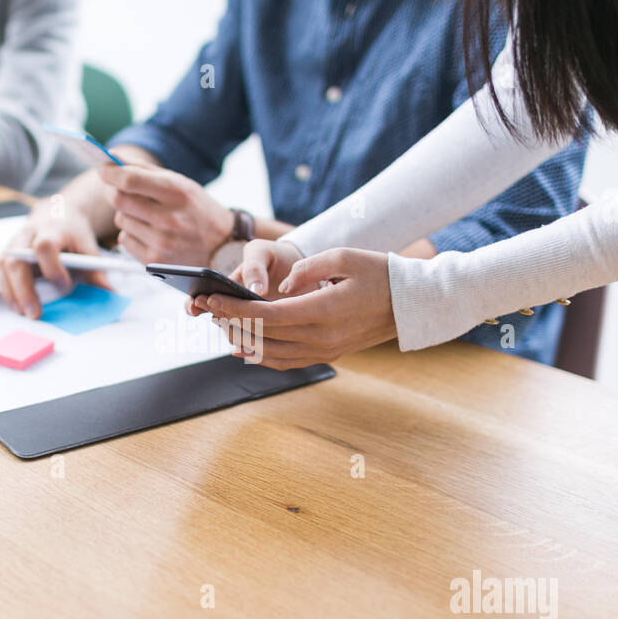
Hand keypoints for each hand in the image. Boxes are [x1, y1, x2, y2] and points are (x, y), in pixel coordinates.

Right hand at [0, 203, 111, 317]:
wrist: (59, 213)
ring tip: (20, 311)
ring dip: (8, 290)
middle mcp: (27, 235)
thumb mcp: (88, 247)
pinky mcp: (3, 251)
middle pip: (16, 259)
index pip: (44, 246)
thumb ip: (96, 271)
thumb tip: (109, 294)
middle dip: (24, 289)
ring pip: (0, 263)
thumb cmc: (74, 234)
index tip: (65, 285)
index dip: (53, 268)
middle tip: (34, 313)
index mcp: (51, 230)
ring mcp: (12, 242)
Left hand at [96, 164, 233, 264]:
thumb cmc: (197, 210)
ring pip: (121, 220)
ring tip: (148, 216)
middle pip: (119, 200)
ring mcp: (162, 242)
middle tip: (119, 189)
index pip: (131, 179)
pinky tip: (150, 233)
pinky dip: (132, 234)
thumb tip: (111, 158)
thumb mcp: (181, 184)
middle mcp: (169, 218)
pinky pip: (124, 240)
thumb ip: (145, 171)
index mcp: (177, 192)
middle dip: (114, 191)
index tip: (101, 167)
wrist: (222, 247)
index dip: (110, 172)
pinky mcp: (154, 260)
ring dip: (127, 214)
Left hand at [194, 248, 396, 369]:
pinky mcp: (328, 355)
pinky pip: (287, 362)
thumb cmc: (378, 273)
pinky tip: (243, 349)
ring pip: (272, 354)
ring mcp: (325, 350)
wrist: (409, 303)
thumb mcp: (344, 257)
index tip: (213, 300)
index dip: (236, 309)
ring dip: (242, 341)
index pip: (268, 315)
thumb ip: (307, 268)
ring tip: (221, 325)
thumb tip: (281, 286)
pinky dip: (261, 357)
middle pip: (265, 335)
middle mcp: (322, 337)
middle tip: (208, 309)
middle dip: (232, 322)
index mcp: (324, 311)